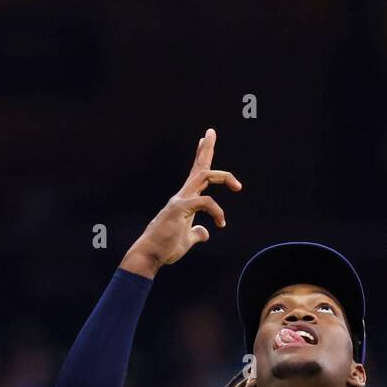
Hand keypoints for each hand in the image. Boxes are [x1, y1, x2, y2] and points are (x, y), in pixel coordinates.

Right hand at [120, 128, 241, 278]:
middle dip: (206, 149)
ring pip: (205, 176)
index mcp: (183, 201)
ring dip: (224, 177)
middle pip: (198, 168)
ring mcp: (181, 200)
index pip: (195, 176)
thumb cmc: (165, 249)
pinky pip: (206, 201)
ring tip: (238, 186)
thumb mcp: (186, 240)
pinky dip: (217, 211)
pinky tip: (221, 223)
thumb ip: (196, 234)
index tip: (203, 141)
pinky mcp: (181, 208)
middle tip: (211, 131)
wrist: (149, 255)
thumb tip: (205, 232)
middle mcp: (182, 196)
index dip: (200, 158)